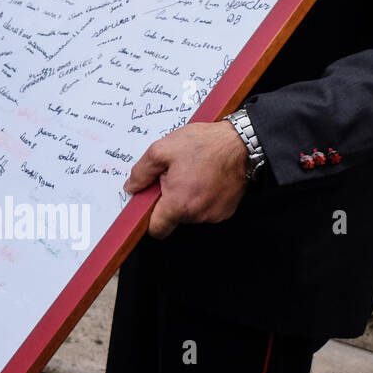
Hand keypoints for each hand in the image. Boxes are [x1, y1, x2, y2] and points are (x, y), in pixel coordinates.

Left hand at [124, 121, 250, 238]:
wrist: (241, 143)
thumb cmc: (204, 145)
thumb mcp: (162, 150)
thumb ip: (142, 172)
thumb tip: (131, 187)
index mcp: (179, 204)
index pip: (156, 229)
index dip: (148, 218)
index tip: (148, 203)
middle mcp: (198, 215)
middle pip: (173, 219)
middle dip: (168, 201)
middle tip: (172, 177)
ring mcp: (214, 214)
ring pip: (189, 214)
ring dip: (185, 198)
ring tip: (191, 174)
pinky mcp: (226, 210)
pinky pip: (205, 209)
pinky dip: (201, 198)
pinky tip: (204, 178)